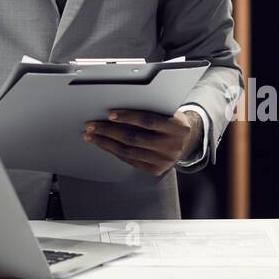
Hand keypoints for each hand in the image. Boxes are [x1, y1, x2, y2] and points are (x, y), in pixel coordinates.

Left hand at [83, 109, 203, 176]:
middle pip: (134, 138)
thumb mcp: (167, 111)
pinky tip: (104, 145)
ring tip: (91, 136)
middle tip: (91, 125)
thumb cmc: (171, 121)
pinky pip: (130, 160)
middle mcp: (172, 146)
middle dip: (109, 131)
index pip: (148, 121)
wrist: (187, 142)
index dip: (128, 117)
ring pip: (129, 151)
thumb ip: (149, 109)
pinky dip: (114, 152)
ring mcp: (164, 160)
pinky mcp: (156, 170)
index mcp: (177, 127)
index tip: (109, 114)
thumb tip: (117, 108)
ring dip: (106, 143)